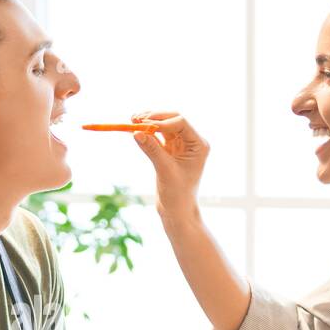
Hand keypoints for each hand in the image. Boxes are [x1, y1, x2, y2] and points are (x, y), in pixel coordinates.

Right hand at [129, 110, 209, 224]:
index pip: (181, 123)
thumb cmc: (177, 194)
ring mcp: (180, 145)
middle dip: (154, 118)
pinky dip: (146, 132)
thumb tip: (136, 132)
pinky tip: (133, 129)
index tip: (144, 125)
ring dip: (148, 122)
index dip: (162, 121)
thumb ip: (152, 150)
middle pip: (172, 120)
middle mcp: (191, 142)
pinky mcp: (169, 151)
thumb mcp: (164, 170)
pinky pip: (157, 136)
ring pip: (163, 126)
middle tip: (135, 118)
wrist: (177, 211)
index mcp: (198, 145)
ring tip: (131, 120)